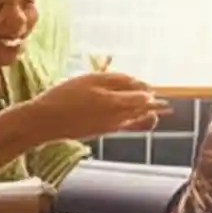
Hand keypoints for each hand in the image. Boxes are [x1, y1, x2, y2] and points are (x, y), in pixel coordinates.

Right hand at [33, 72, 171, 141]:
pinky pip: (125, 126)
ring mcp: (111, 127)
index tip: (147, 85)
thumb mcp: (90, 80)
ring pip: (136, 119)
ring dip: (147, 113)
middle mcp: (119, 117)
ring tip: (161, 111)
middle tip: (166, 103)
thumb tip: (138, 83)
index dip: (146, 89)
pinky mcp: (102, 132)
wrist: (46, 122)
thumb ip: (116, 80)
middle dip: (153, 104)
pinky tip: (137, 119)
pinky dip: (135, 121)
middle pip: (144, 110)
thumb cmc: (65, 97)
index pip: (144, 96)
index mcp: (117, 103)